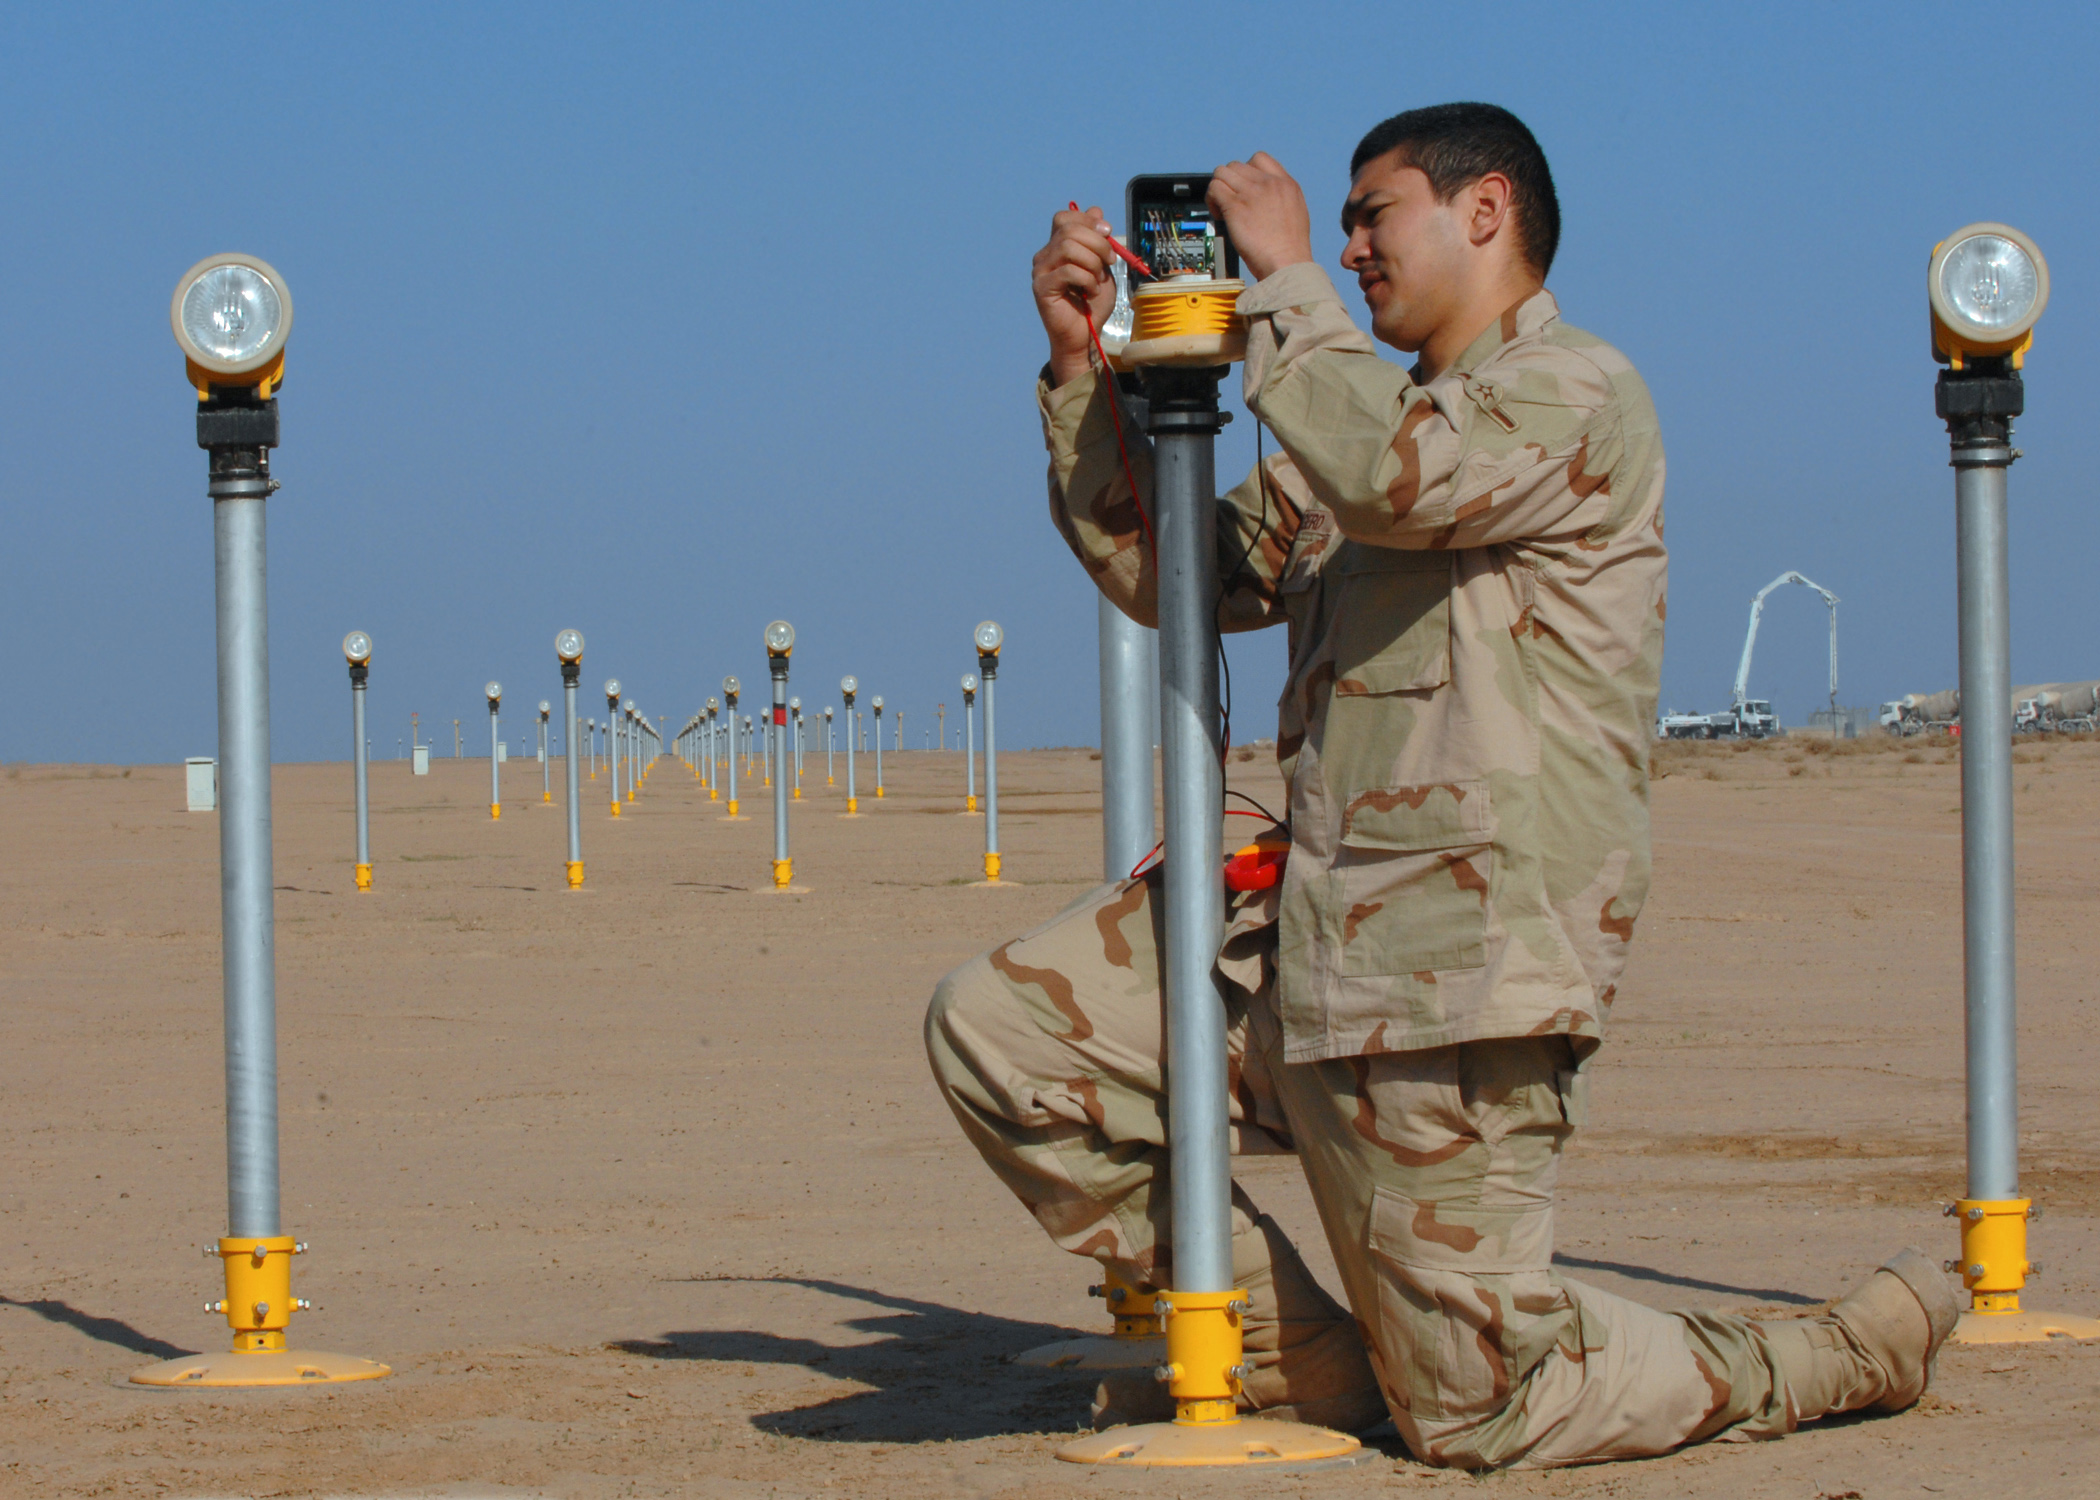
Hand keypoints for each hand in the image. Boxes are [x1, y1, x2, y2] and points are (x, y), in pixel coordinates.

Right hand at [1032, 206, 1117, 386]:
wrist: (1085, 336)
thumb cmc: (1092, 304)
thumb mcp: (1101, 266)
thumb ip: (1098, 241)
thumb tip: (1095, 211)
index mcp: (1057, 247)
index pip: (1065, 218)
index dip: (1087, 221)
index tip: (1107, 233)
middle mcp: (1045, 256)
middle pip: (1069, 230)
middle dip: (1097, 242)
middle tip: (1109, 261)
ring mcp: (1041, 271)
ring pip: (1069, 247)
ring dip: (1093, 262)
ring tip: (1098, 280)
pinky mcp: (1042, 288)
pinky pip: (1068, 271)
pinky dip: (1087, 280)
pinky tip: (1090, 292)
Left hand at [1207, 154, 1313, 281]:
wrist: (1287, 264)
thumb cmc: (1289, 249)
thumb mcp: (1295, 213)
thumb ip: (1280, 199)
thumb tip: (1262, 198)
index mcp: (1285, 183)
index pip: (1259, 158)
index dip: (1246, 171)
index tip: (1243, 188)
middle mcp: (1268, 183)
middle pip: (1237, 165)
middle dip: (1230, 183)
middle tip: (1231, 203)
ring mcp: (1251, 192)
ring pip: (1221, 172)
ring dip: (1218, 189)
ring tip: (1222, 208)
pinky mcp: (1236, 206)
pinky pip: (1214, 188)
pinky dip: (1211, 199)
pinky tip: (1218, 214)